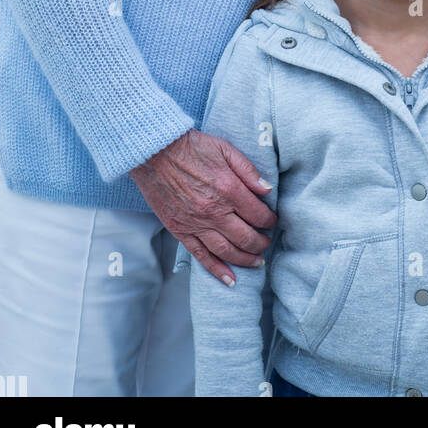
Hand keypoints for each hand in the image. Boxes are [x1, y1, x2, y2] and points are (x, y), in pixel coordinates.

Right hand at [129, 129, 277, 285]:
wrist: (154, 153)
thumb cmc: (191, 148)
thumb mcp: (225, 149)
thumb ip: (248, 170)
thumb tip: (267, 190)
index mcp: (228, 189)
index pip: (258, 214)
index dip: (270, 220)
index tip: (273, 221)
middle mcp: (214, 211)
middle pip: (246, 237)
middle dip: (261, 243)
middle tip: (267, 243)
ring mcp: (196, 224)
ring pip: (227, 251)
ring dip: (245, 260)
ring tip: (257, 262)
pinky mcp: (181, 231)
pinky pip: (201, 256)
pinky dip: (217, 270)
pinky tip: (230, 280)